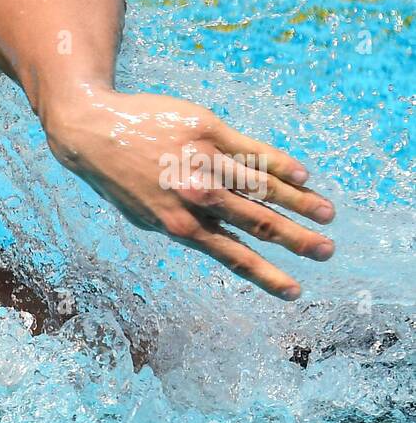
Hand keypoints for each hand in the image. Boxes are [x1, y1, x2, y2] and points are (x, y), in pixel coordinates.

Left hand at [43, 89, 334, 299]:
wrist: (95, 132)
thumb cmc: (121, 179)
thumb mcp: (147, 215)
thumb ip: (186, 226)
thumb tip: (224, 240)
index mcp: (179, 226)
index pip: (233, 257)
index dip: (267, 276)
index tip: (295, 292)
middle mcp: (195, 196)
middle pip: (256, 222)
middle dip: (296, 240)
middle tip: (328, 252)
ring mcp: (204, 161)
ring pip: (262, 186)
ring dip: (300, 202)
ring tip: (328, 215)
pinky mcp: (208, 130)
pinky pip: (252, 150)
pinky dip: (279, 164)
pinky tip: (303, 177)